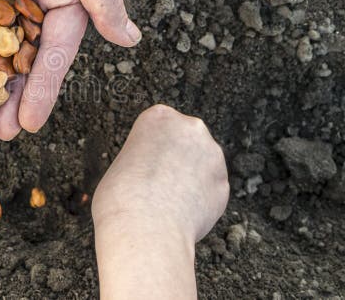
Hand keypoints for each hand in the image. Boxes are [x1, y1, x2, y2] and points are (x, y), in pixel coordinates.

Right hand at [91, 105, 228, 298]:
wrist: (145, 228)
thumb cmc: (121, 198)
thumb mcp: (120, 164)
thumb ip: (142, 159)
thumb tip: (153, 175)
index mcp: (159, 117)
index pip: (159, 126)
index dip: (150, 149)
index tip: (143, 165)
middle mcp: (190, 128)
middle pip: (185, 140)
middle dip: (176, 158)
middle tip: (158, 183)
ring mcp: (212, 155)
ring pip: (201, 164)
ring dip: (190, 179)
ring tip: (169, 202)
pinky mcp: (223, 183)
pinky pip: (210, 190)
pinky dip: (200, 201)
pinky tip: (183, 213)